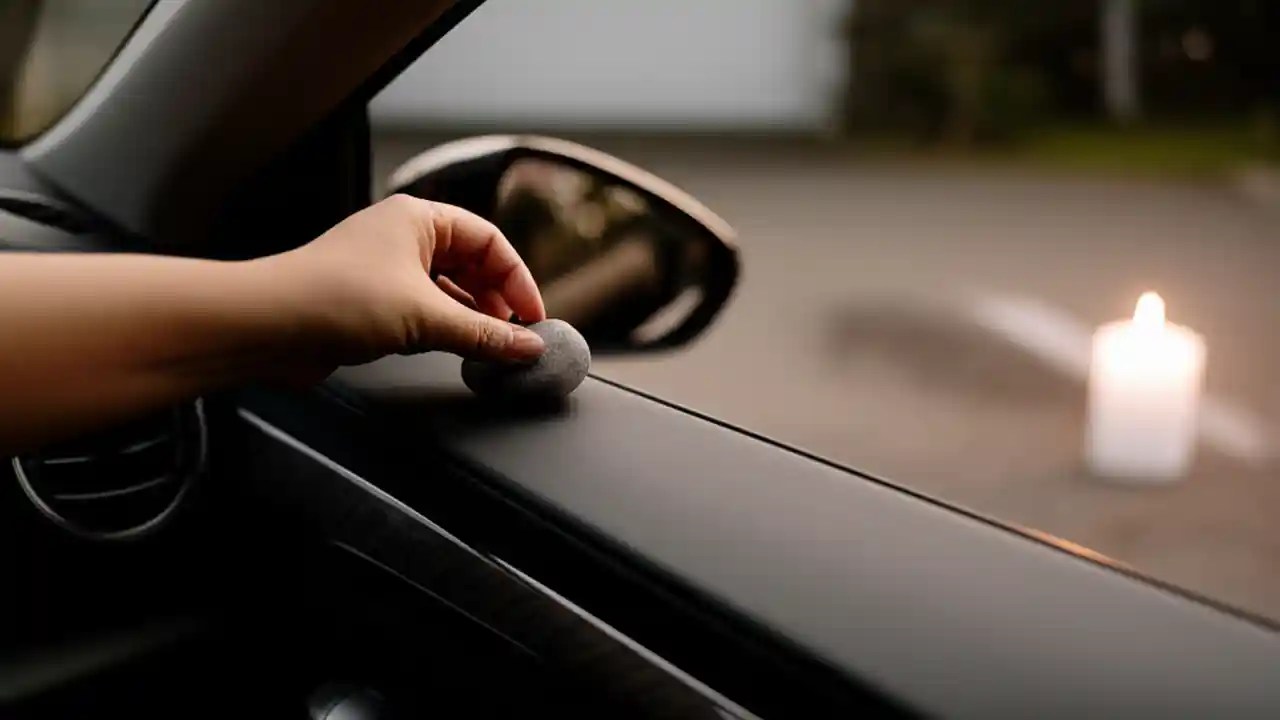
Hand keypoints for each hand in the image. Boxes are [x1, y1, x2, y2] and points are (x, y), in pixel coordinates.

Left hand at [264, 194, 546, 371]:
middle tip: (517, 336)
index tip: (533, 317)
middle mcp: (403, 238)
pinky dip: (446, 331)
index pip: (489, 241)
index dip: (517, 279)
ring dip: (472, 319)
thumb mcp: (425, 317)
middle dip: (497, 301)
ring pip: (449, 292)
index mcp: (418, 218)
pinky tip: (458, 351)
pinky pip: (424, 313)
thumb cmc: (334, 298)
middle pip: (472, 266)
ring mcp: (386, 270)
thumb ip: (484, 334)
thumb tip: (528, 347)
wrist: (266, 326)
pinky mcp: (372, 303)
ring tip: (492, 348)